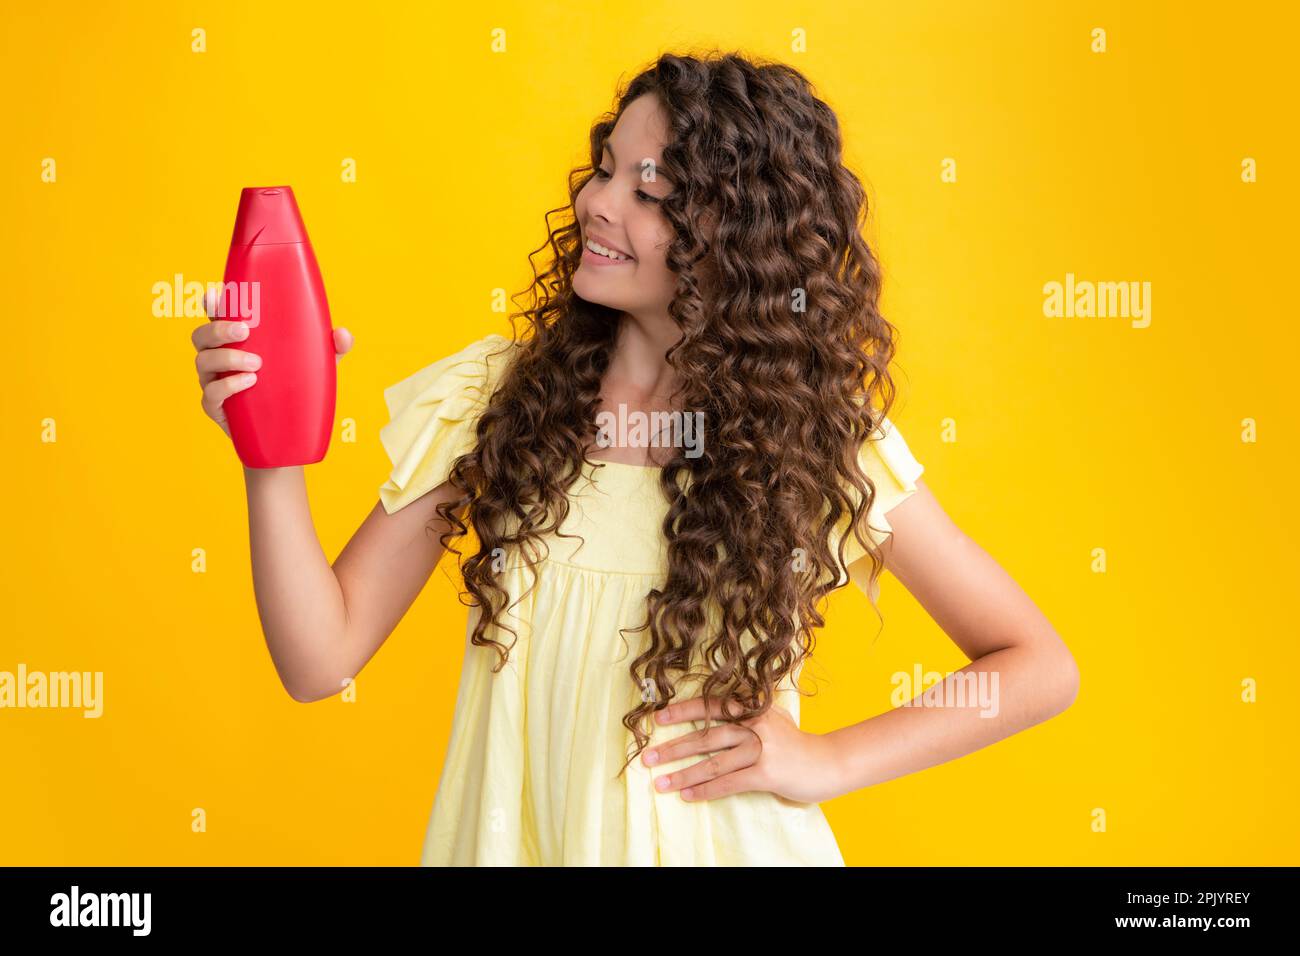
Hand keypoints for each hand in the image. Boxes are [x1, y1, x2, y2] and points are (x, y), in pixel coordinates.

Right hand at [191, 287, 352, 438]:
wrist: (287, 434)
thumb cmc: (296, 388)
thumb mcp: (317, 366)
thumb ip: (332, 348)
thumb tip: (342, 334)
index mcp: (237, 341)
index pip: (216, 316)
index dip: (211, 304)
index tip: (216, 294)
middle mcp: (219, 358)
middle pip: (201, 336)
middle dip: (217, 328)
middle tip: (245, 330)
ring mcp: (213, 381)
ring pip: (203, 361)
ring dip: (227, 357)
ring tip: (256, 363)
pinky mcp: (215, 407)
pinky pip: (210, 394)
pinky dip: (227, 385)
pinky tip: (248, 382)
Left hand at [643, 695, 844, 803]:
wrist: (828, 762)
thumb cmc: (795, 743)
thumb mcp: (771, 718)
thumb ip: (746, 714)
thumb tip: (710, 718)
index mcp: (753, 708)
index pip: (711, 706)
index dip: (682, 712)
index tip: (656, 719)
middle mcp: (754, 724)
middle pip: (705, 736)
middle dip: (673, 748)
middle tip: (647, 757)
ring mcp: (761, 749)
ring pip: (713, 763)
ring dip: (683, 774)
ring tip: (660, 783)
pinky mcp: (766, 773)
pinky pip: (729, 783)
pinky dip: (706, 790)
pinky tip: (688, 796)